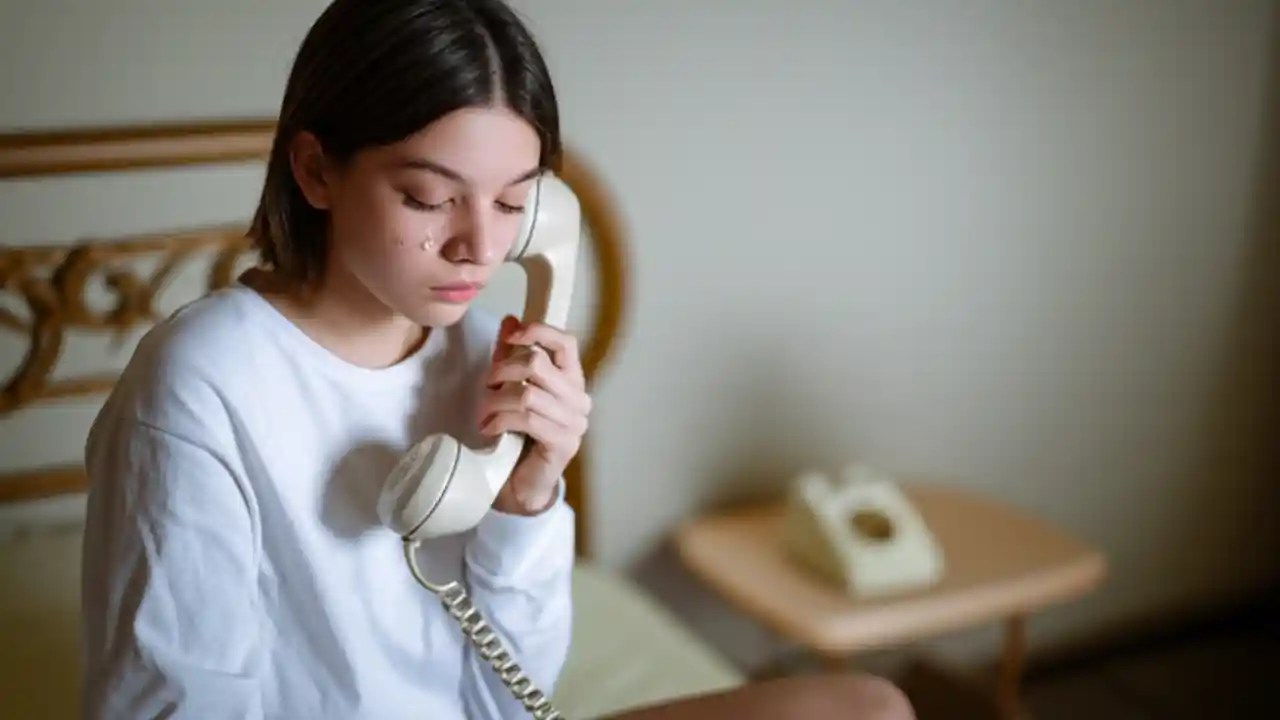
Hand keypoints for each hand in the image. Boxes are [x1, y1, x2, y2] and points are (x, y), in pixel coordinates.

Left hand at [478, 315, 591, 514]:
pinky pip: (526, 419)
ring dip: (496, 400)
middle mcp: (579, 398)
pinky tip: (489, 429)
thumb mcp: (510, 386)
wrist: (521, 484)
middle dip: (502, 370)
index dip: (538, 332)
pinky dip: (500, 421)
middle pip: (537, 364)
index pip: (566, 342)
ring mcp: (575, 422)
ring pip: (527, 393)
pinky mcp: (563, 443)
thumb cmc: (517, 434)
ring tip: (485, 411)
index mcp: (572, 380)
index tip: (510, 337)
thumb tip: (510, 320)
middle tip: (487, 385)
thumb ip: (511, 355)